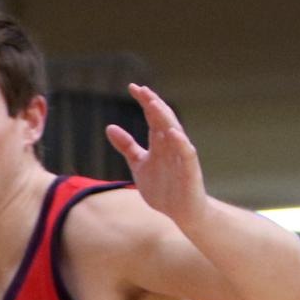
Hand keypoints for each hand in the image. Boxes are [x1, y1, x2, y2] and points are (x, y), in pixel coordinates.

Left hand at [106, 84, 207, 227]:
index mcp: (159, 143)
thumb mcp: (139, 165)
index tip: (133, 87)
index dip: (144, 101)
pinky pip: (186, 155)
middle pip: (162, 120)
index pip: (152, 117)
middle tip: (142, 90)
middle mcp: (171, 145)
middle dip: (153, 105)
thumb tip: (109, 127)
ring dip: (165, 119)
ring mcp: (181, 157)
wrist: (182, 212)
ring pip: (174, 132)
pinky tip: (173, 134)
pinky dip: (181, 144)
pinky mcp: (189, 171)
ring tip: (154, 104)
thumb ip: (127, 146)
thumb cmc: (163, 187)